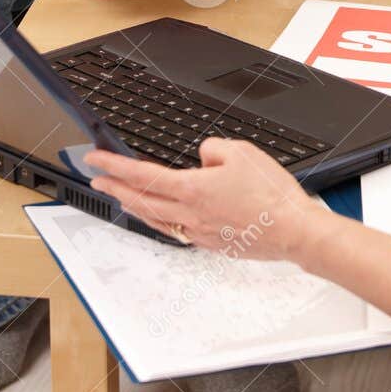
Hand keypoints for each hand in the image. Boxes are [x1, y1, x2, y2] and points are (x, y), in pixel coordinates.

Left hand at [85, 139, 323, 260]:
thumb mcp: (242, 151)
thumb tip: (202, 157)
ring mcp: (199, 231)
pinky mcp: (211, 242)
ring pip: (154, 219)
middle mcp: (190, 214)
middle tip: (98, 179)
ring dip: (132, 206)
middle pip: (140, 201)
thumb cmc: (271, 194)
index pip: (142, 175)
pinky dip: (159, 219)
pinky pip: (175, 229)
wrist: (293, 229)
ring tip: (120, 196)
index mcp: (193, 188)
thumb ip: (213, 149)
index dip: (115, 165)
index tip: (97, 159)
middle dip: (114, 187)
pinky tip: (160, 215)